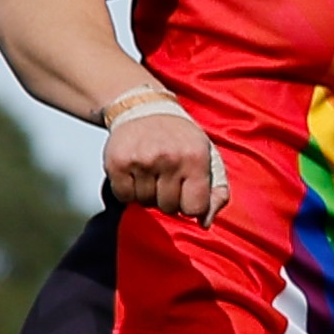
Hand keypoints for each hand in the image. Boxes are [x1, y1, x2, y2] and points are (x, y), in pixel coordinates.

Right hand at [103, 105, 227, 221]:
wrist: (145, 109)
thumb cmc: (182, 140)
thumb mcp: (208, 158)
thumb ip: (216, 192)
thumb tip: (205, 224)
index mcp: (196, 158)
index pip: (195, 208)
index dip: (191, 205)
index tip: (187, 192)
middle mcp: (169, 159)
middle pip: (169, 208)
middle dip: (169, 198)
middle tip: (167, 176)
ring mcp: (142, 161)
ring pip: (145, 204)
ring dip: (148, 194)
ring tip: (152, 172)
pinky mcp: (117, 163)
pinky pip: (124, 197)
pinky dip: (129, 191)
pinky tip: (135, 173)